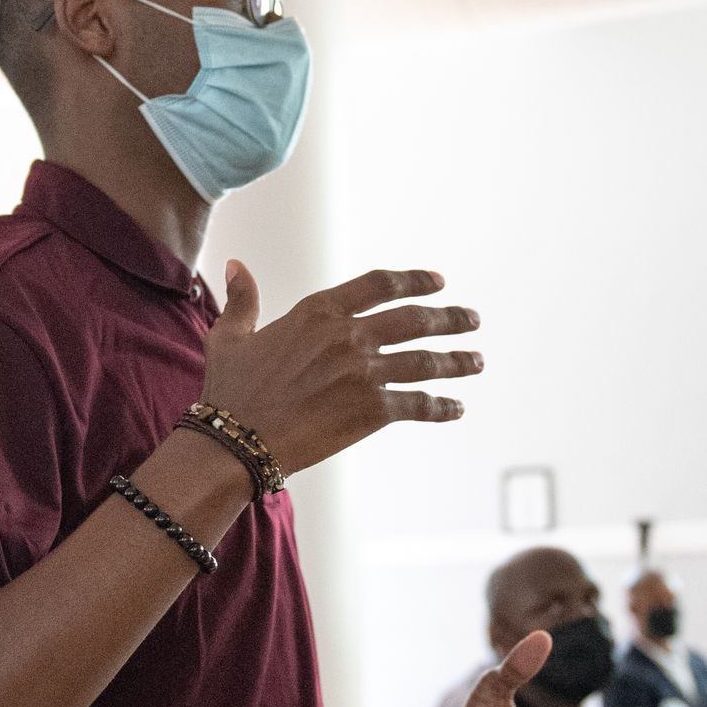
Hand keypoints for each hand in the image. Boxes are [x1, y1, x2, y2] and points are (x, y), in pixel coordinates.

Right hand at [202, 264, 481, 476]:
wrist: (236, 440)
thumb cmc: (230, 391)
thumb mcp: (230, 336)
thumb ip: (243, 300)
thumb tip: (235, 265)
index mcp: (318, 312)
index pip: (379, 285)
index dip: (414, 281)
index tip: (438, 282)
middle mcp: (348, 335)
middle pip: (414, 319)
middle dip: (449, 318)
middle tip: (471, 319)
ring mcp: (364, 372)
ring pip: (425, 361)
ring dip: (456, 360)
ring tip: (477, 361)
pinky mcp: (372, 410)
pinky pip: (419, 404)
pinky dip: (441, 406)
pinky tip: (456, 408)